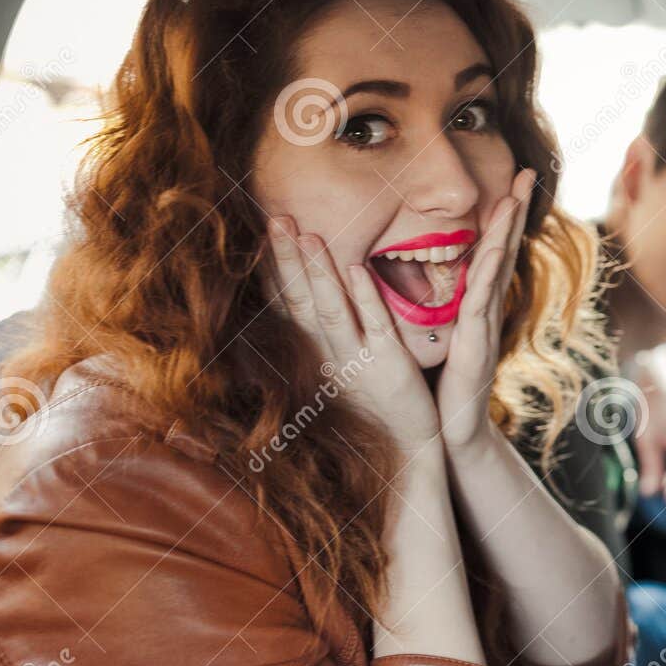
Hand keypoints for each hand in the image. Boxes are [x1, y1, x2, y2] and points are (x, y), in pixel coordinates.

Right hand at [265, 216, 439, 453]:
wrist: (405, 448)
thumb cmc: (376, 402)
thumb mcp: (344, 366)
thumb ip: (330, 334)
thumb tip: (313, 300)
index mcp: (317, 352)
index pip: (288, 304)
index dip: (273, 269)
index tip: (260, 233)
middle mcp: (328, 354)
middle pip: (301, 299)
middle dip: (286, 258)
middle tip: (276, 217)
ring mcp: (356, 359)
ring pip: (330, 308)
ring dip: (317, 270)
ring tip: (305, 232)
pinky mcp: (388, 364)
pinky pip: (374, 325)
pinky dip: (363, 296)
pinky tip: (356, 268)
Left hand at [435, 169, 535, 450]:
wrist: (452, 429)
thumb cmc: (443, 385)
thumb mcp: (442, 335)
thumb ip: (445, 308)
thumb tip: (435, 280)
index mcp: (476, 302)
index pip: (492, 248)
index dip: (502, 215)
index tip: (511, 182)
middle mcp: (486, 306)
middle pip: (504, 246)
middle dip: (515, 208)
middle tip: (527, 171)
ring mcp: (484, 320)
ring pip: (498, 264)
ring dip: (508, 227)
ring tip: (517, 194)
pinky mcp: (475, 339)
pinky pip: (481, 295)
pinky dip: (489, 268)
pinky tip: (495, 245)